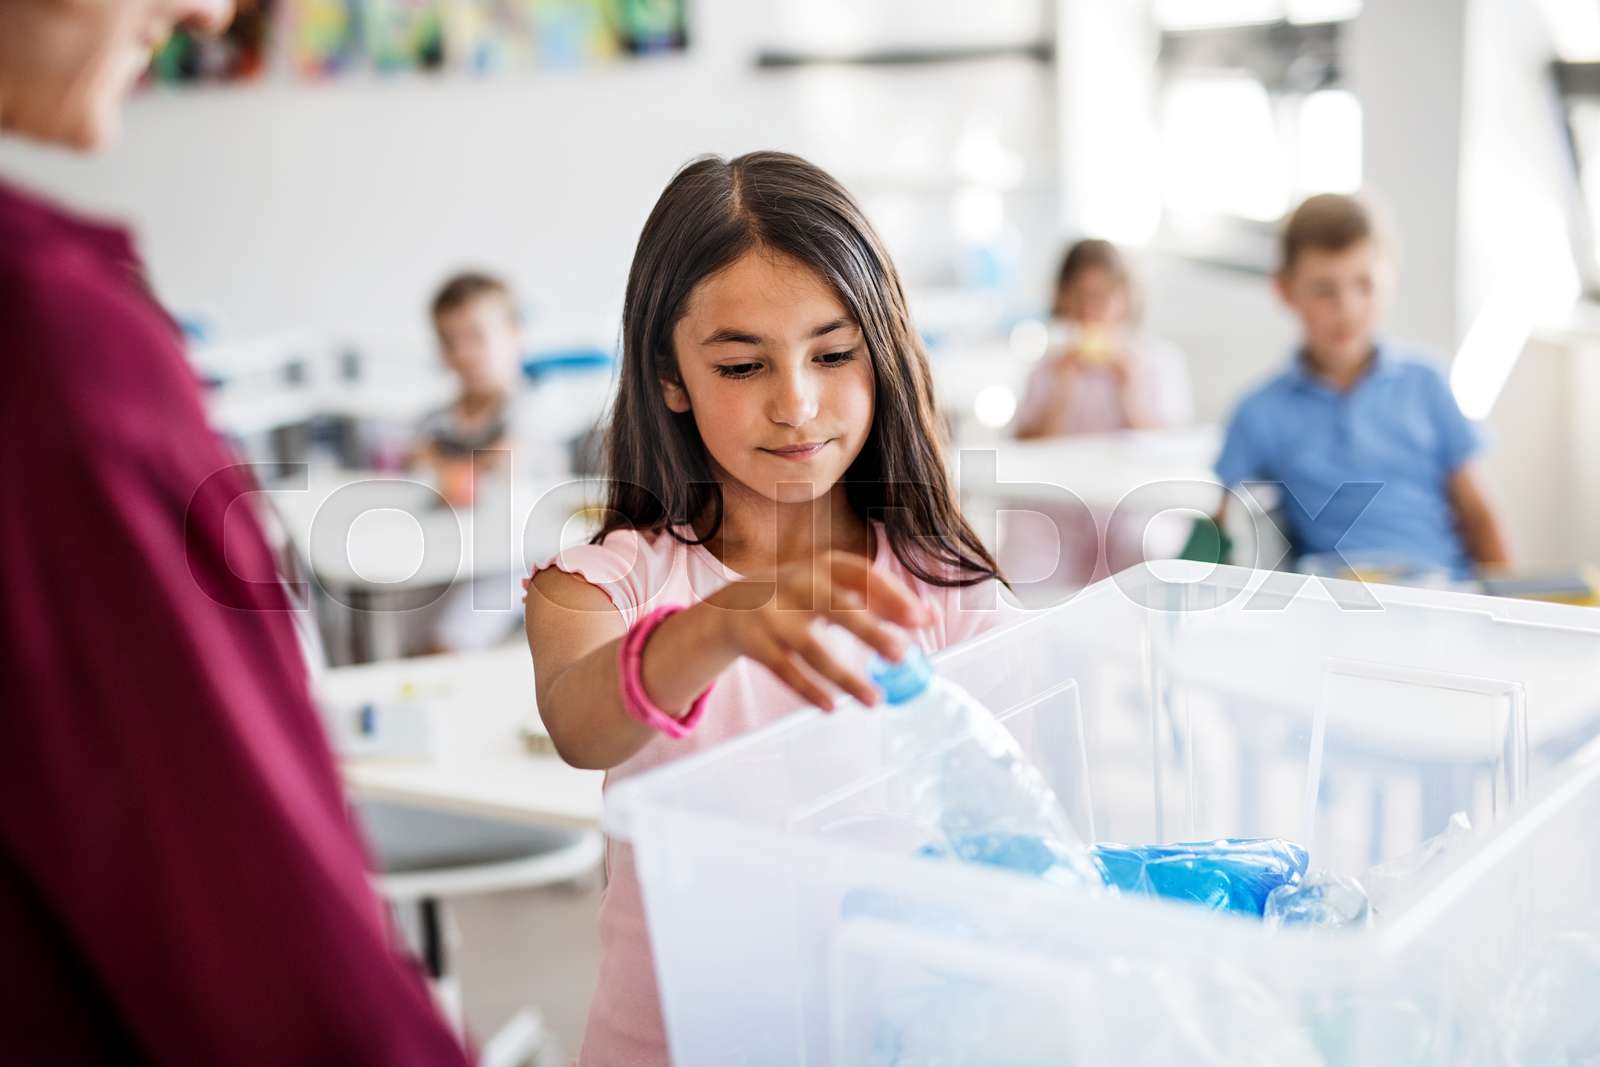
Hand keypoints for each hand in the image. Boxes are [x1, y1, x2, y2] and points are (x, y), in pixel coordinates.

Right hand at [706, 551, 930, 710]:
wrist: (731, 608)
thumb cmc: (798, 597)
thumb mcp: (831, 587)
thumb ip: (876, 600)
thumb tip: (928, 617)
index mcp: (823, 565)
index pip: (864, 576)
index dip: (894, 597)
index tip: (922, 619)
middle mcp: (797, 585)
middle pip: (838, 608)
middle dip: (870, 631)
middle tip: (901, 655)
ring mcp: (774, 615)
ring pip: (813, 649)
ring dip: (845, 676)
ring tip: (875, 700)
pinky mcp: (757, 643)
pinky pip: (786, 670)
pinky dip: (808, 689)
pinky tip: (831, 706)